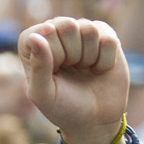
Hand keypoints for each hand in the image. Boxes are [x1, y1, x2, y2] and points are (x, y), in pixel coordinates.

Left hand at [19, 18, 128, 143]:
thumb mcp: (43, 94)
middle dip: (71, 54)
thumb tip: (36, 36)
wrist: (95, 120)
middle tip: (72, 70)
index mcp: (34, 44)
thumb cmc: (63, 108)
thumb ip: (38, 66)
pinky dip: (106, 59)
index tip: (55, 71)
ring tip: (84, 69)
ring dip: (89, 56)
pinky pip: (108, 38)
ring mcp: (82, 33)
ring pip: (89, 29)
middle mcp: (57, 34)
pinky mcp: (105, 37)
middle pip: (66, 24)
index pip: (42, 31)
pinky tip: (99, 69)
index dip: (52, 53)